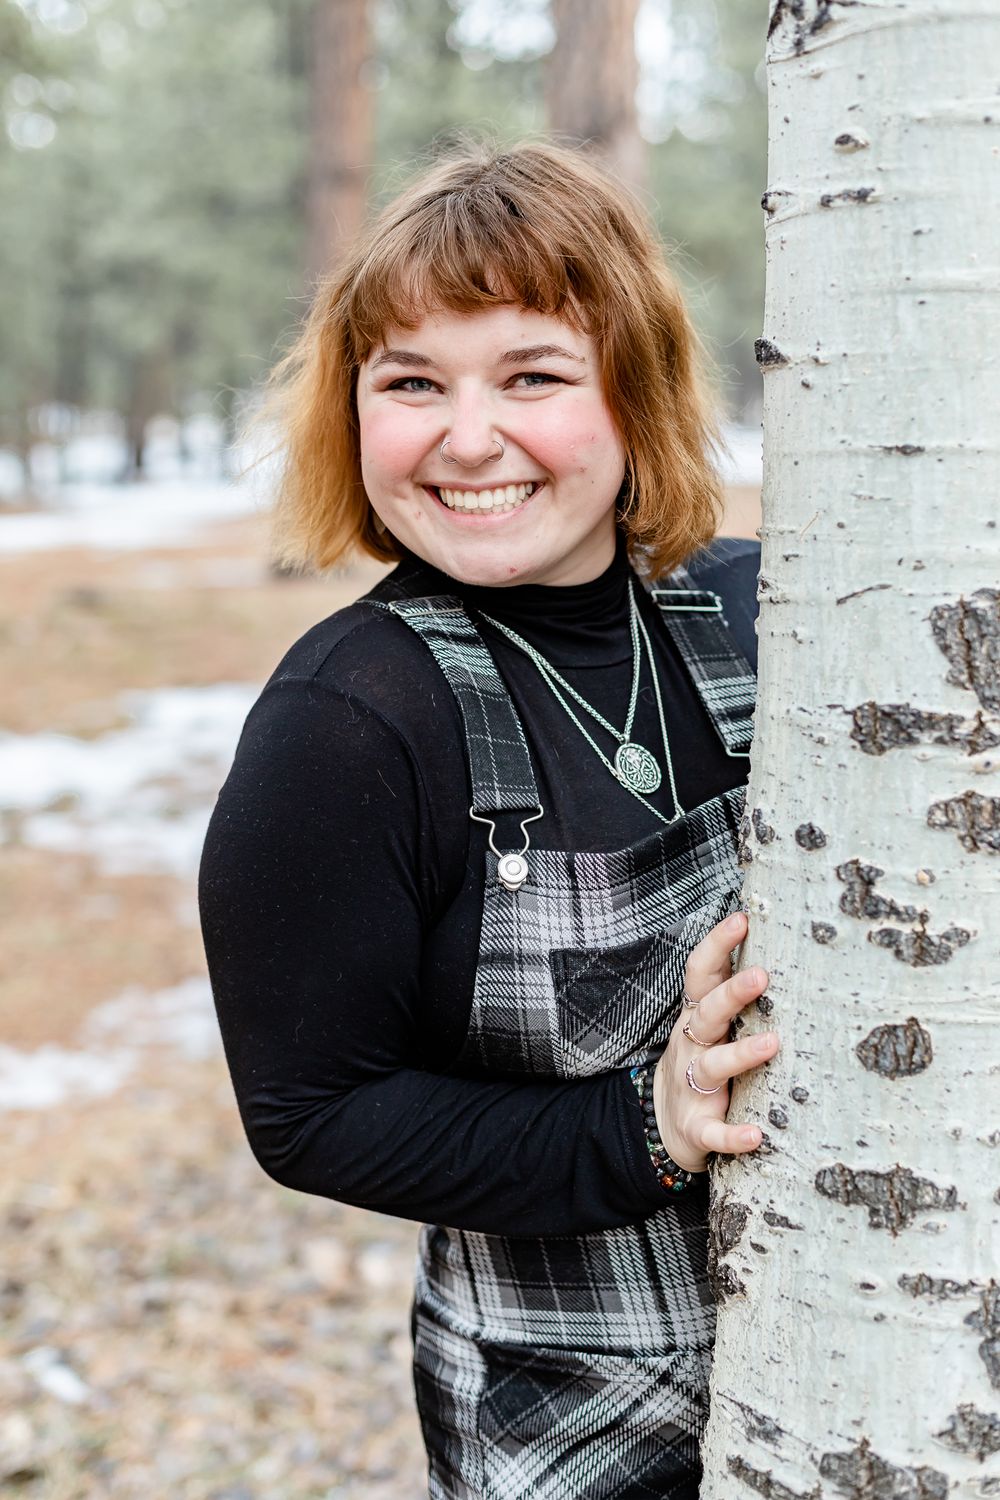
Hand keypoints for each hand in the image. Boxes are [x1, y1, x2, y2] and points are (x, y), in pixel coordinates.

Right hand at [652, 911, 777, 1172]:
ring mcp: (692, 1087)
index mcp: (697, 1017)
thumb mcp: (710, 1026)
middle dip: (732, 993)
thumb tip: (785, 946)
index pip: (702, 973)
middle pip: (708, 1013)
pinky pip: (714, 1132)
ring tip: (773, 1043)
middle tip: (762, 975)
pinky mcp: (697, 1128)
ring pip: (713, 1067)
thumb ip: (734, 995)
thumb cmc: (703, 1064)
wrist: (666, 1127)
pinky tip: (757, 1136)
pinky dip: (733, 1135)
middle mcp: (692, 1046)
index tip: (742, 919)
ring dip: (741, 1055)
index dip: (718, 945)